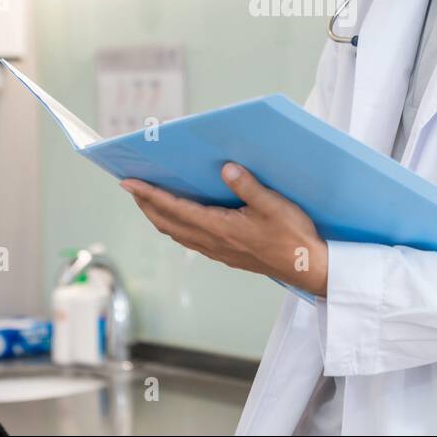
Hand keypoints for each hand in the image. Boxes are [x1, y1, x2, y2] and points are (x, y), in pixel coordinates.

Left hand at [120, 163, 328, 296]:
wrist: (308, 268)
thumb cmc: (293, 237)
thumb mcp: (274, 205)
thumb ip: (248, 186)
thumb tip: (226, 168)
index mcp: (220, 228)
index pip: (175, 208)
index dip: (149, 194)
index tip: (128, 183)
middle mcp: (213, 242)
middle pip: (167, 223)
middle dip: (146, 204)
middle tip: (131, 186)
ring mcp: (218, 251)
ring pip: (176, 233)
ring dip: (158, 216)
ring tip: (148, 199)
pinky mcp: (226, 254)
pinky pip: (190, 239)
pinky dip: (175, 226)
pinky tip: (179, 218)